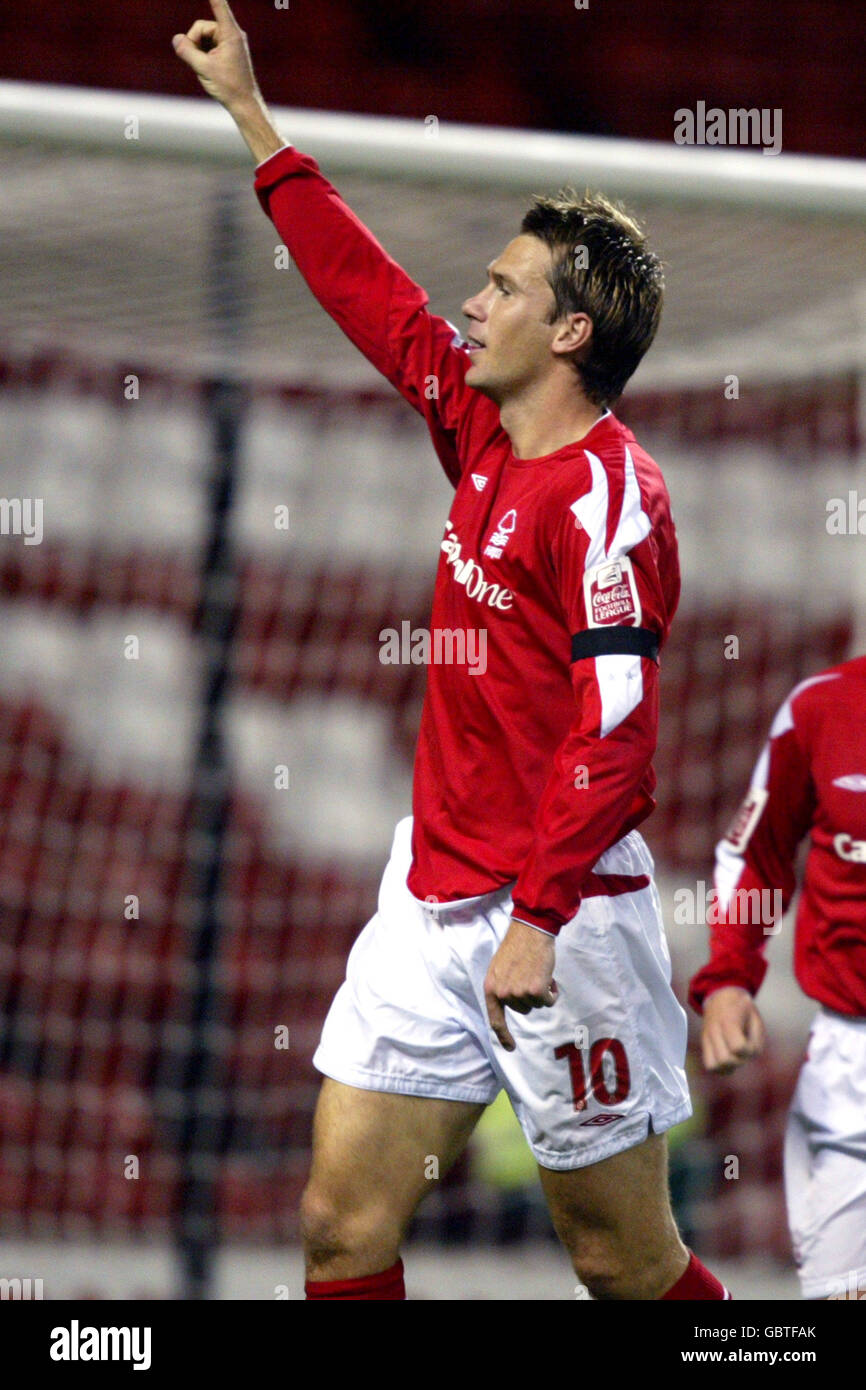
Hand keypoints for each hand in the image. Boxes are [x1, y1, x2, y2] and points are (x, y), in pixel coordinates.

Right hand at [173, 0, 260, 111]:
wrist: (245, 104)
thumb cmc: (228, 87)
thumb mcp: (203, 68)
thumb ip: (187, 51)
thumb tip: (176, 39)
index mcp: (230, 33)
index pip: (219, 4)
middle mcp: (232, 34)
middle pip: (202, 27)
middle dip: (194, 42)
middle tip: (196, 62)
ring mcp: (231, 42)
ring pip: (204, 37)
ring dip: (198, 51)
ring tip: (205, 69)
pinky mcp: (229, 50)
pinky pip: (209, 46)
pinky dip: (204, 56)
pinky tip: (208, 70)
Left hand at [484, 919, 557, 1051]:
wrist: (530, 931)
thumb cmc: (517, 947)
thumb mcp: (500, 968)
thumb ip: (502, 987)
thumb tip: (510, 1002)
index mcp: (491, 988)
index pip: (495, 1019)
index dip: (503, 1036)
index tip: (511, 1048)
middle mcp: (503, 993)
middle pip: (522, 1010)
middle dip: (529, 996)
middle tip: (530, 975)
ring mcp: (519, 993)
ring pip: (536, 1005)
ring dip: (541, 992)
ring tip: (538, 971)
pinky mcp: (536, 991)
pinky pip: (548, 1001)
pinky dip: (552, 992)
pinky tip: (549, 977)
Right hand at [701, 986, 765, 1073]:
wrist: (721, 996)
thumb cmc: (742, 1008)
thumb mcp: (756, 1018)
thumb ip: (757, 1040)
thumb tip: (750, 1056)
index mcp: (729, 1021)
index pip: (737, 1047)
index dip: (748, 1050)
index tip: (751, 1043)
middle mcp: (714, 1030)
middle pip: (724, 1060)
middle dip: (739, 1061)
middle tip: (744, 1052)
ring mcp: (706, 1037)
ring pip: (714, 1066)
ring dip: (729, 1067)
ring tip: (736, 1058)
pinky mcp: (704, 1043)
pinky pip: (709, 1065)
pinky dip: (720, 1068)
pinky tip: (729, 1060)